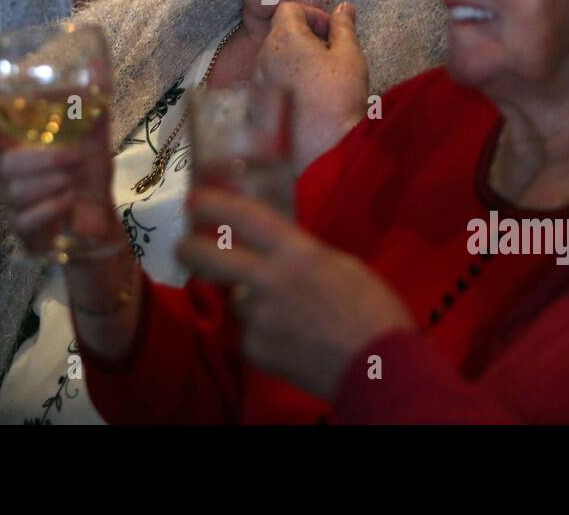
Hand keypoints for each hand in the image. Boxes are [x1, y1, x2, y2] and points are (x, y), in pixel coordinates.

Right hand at [0, 114, 120, 256]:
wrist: (102, 214)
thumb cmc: (89, 171)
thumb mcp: (95, 137)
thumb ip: (94, 104)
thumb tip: (98, 65)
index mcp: (21, 148)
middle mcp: (11, 175)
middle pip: (6, 165)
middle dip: (44, 160)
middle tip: (76, 157)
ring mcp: (14, 203)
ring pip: (16, 192)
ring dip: (51, 183)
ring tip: (75, 181)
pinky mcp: (23, 229)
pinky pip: (25, 219)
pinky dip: (51, 208)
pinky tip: (69, 201)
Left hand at [178, 188, 413, 399]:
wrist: (381, 369)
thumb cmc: (372, 309)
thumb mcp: (340, 265)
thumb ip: (301, 255)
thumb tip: (277, 250)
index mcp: (295, 252)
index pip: (241, 216)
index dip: (210, 204)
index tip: (193, 200)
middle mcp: (268, 280)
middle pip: (206, 256)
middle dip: (188, 248)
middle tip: (187, 247)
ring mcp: (257, 318)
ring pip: (235, 299)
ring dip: (248, 300)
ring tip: (287, 313)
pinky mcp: (255, 351)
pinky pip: (249, 333)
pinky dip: (263, 333)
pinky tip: (292, 339)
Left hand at [256, 1, 367, 169]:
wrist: (324, 146)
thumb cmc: (339, 97)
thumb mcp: (349, 55)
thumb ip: (343, 27)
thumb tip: (343, 8)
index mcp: (284, 38)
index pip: (289, 9)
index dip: (313, 15)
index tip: (331, 32)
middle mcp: (263, 56)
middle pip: (280, 33)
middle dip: (306, 37)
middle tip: (331, 55)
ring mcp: (257, 82)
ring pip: (274, 59)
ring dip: (295, 60)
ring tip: (321, 79)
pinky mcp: (256, 105)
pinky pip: (269, 83)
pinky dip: (286, 82)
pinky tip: (306, 99)